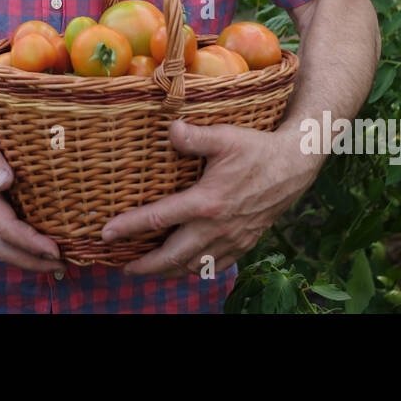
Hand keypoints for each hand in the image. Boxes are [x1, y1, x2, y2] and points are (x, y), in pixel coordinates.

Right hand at [0, 110, 66, 273]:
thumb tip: (5, 182)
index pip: (7, 229)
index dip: (31, 243)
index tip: (55, 250)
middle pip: (4, 249)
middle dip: (33, 262)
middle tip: (62, 266)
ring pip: (3, 247)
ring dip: (29, 259)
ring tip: (57, 263)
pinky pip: (3, 236)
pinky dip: (23, 246)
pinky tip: (41, 244)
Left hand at [102, 119, 319, 277]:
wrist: (294, 167)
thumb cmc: (257, 149)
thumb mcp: (225, 136)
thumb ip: (195, 137)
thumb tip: (170, 129)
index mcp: (207, 202)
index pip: (159, 219)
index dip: (129, 227)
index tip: (106, 234)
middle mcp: (217, 227)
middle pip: (172, 256)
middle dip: (145, 266)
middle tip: (123, 268)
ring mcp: (232, 239)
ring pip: (193, 266)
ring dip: (168, 271)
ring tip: (149, 269)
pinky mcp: (244, 243)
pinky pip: (215, 266)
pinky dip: (195, 270)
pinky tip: (185, 266)